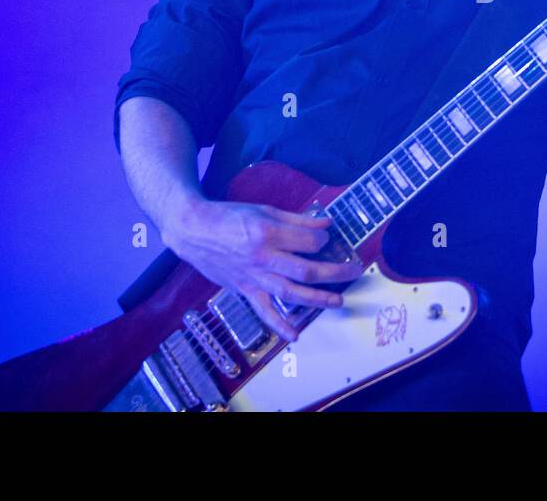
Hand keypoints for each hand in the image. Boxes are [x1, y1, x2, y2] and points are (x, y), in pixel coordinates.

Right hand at [163, 198, 363, 342]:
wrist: (193, 229)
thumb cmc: (229, 216)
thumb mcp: (264, 209)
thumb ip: (297, 220)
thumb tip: (326, 223)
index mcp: (268, 233)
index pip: (310, 242)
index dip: (324, 240)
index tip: (328, 238)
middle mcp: (263, 258)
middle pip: (307, 270)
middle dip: (335, 272)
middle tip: (353, 270)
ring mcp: (254, 276)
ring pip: (291, 293)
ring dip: (318, 300)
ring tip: (338, 301)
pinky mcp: (244, 289)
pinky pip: (264, 311)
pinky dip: (279, 325)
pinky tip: (295, 335)